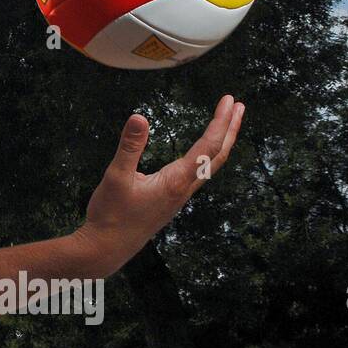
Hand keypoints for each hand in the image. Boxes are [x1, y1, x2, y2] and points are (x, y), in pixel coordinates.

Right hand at [78, 94, 245, 274]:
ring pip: (210, 166)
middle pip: (218, 156)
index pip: (207, 146)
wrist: (107, 248)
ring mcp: (179, 196)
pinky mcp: (172, 200)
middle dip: (230, 129)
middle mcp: (184, 189)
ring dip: (222, 142)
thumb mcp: (116, 177)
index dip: (220, 121)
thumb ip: (129, 146)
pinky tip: (200, 152)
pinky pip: (199, 173)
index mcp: (175, 181)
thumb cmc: (111, 215)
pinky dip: (208, 156)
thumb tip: (139, 117)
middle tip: (239, 106)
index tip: (229, 100)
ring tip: (228, 124)